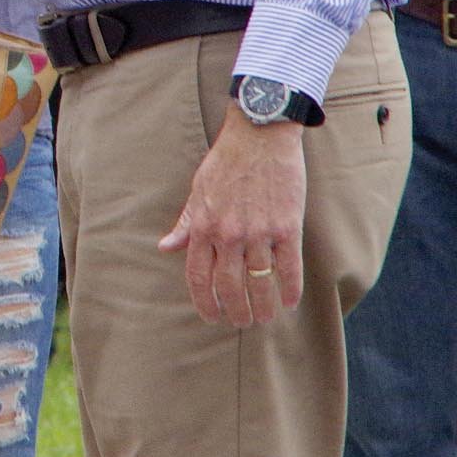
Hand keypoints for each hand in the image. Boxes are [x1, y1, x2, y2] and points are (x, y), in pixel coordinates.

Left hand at [157, 110, 305, 325]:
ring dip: (262, 307)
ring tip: (264, 318)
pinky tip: (290, 302)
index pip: (199, 277)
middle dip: (235, 312)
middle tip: (241, 322)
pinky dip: (290, 289)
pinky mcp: (287, 226)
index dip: (204, 303)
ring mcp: (259, 232)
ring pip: (260, 284)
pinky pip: (289, 268)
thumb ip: (186, 223)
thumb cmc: (226, 160)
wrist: (261, 134)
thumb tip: (165, 247)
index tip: (212, 316)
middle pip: (230, 287)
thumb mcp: (198, 189)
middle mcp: (229, 234)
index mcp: (204, 226)